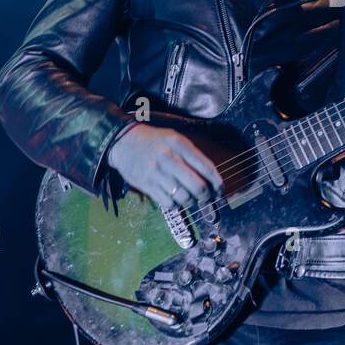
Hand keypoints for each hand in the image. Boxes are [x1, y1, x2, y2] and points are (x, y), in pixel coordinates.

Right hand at [107, 123, 221, 209]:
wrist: (123, 141)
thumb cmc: (154, 141)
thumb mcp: (175, 139)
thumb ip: (192, 155)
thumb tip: (210, 178)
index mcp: (180, 145)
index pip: (207, 168)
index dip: (217, 183)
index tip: (220, 191)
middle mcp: (169, 158)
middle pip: (198, 186)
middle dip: (206, 196)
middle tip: (205, 198)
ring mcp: (157, 173)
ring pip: (184, 197)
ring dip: (190, 201)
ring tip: (189, 198)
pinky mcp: (147, 185)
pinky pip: (168, 203)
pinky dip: (176, 205)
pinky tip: (175, 199)